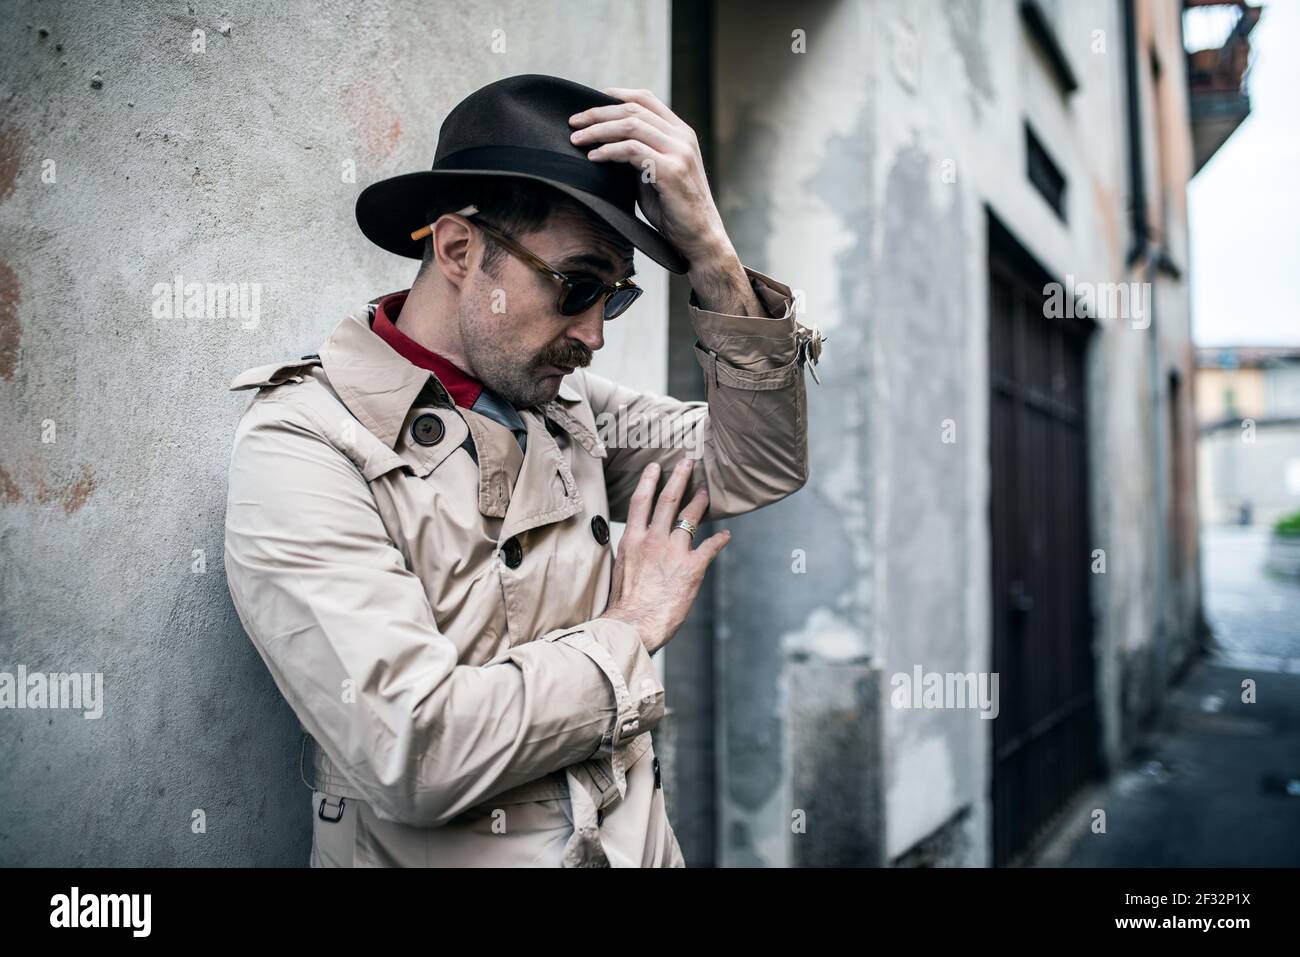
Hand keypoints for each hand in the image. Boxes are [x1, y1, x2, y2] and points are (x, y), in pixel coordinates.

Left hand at [569, 88, 757, 313]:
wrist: (700, 239)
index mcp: (681, 133)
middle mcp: (683, 137)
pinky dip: (609, 151)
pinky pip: (633, 150)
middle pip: (634, 109)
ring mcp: (679, 152)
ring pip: (631, 125)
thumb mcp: (655, 175)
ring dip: (599, 130)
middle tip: (573, 123)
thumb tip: (606, 145)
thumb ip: (639, 156)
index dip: (616, 96)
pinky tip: (593, 157)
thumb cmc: (675, 211)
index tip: (590, 100)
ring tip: (576, 139)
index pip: (646, 100)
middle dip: (598, 113)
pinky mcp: (672, 171)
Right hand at [601, 459, 730, 654]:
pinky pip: (710, 547)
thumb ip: (630, 555)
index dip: (649, 481)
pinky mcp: (692, 567)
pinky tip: (726, 535)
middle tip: (687, 462)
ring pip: (689, 518)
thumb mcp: (619, 572)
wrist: (633, 623)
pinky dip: (720, 540)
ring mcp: (674, 552)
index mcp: (632, 541)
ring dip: (699, 502)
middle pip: (667, 500)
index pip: (641, 502)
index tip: (655, 467)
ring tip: (706, 491)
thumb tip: (633, 553)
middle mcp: (653, 540)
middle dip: (678, 478)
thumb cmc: (623, 605)